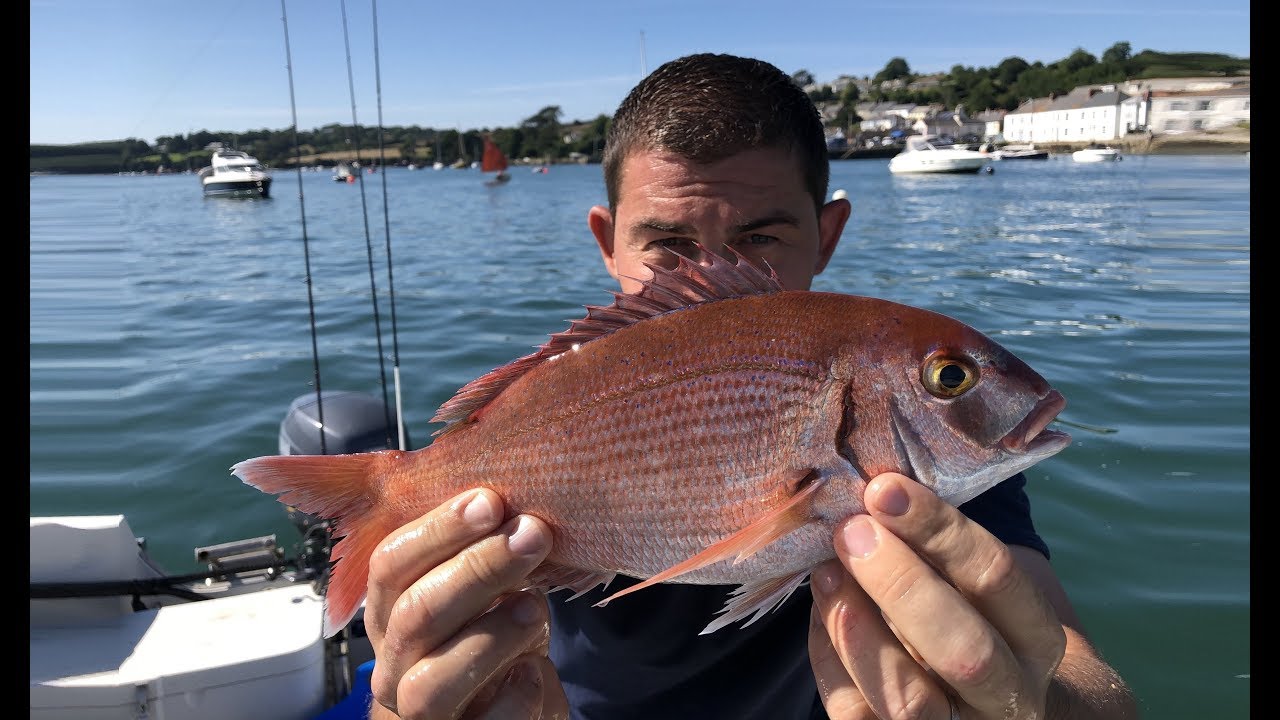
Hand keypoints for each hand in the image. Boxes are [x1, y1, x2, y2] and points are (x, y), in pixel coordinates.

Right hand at [364, 488, 569, 718]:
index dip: (437, 530)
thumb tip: (518, 506)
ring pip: (432, 681)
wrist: (504, 713)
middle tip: (532, 534)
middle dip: (477, 567)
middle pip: (416, 613)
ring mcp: (422, 714)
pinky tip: (537, 670)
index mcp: (390, 616)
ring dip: (492, 634)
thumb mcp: (479, 592)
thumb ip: (481, 553)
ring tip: (535, 606)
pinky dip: (517, 696)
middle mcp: (393, 665)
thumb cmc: (489, 637)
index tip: (489, 501)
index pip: (390, 566)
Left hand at [808, 473, 1065, 719]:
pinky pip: (858, 716)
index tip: (884, 489)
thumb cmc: (975, 619)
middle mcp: (1010, 694)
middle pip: (965, 651)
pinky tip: (823, 614)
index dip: (939, 530)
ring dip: (856, 628)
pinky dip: (831, 661)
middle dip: (901, 585)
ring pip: (910, 701)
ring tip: (825, 573)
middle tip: (851, 532)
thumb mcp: (977, 585)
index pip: (998, 580)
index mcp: (1037, 639)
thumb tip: (871, 497)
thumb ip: (938, 551)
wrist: (995, 706)